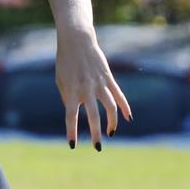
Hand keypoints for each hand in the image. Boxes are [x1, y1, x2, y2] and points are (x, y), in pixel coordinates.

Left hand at [54, 30, 133, 149]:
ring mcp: (100, 84)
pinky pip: (119, 95)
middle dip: (96, 133)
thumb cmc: (66, 63)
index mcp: (71, 91)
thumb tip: (76, 114)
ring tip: (111, 133)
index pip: (71, 116)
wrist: (78, 41)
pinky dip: (125, 107)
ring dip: (112, 122)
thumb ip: (68, 98)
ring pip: (110, 107)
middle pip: (93, 116)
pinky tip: (128, 118)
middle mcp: (86, 89)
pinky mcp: (109, 78)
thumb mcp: (61, 81)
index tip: (72, 145)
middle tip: (98, 147)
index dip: (72, 131)